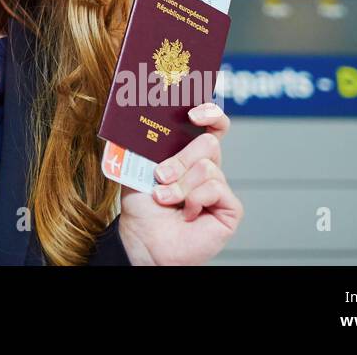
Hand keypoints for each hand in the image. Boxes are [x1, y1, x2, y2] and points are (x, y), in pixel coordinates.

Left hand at [116, 103, 243, 264]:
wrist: (145, 242)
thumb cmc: (142, 209)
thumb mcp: (135, 169)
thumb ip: (138, 145)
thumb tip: (127, 122)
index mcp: (188, 154)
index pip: (211, 125)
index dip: (210, 113)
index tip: (194, 113)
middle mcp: (207, 168)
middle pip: (208, 143)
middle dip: (180, 159)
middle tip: (161, 175)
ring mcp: (219, 188)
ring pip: (207, 167)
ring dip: (180, 185)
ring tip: (165, 199)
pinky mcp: (229, 208)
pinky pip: (215, 188)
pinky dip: (194, 200)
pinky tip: (186, 213)